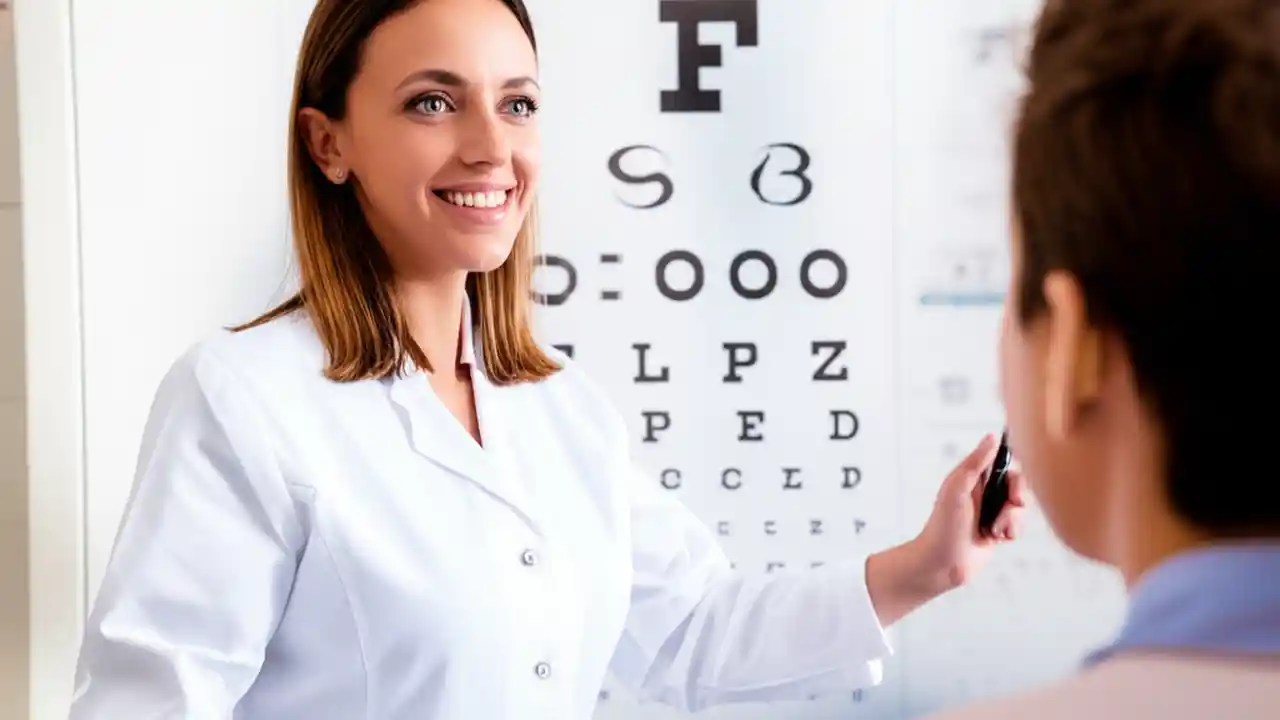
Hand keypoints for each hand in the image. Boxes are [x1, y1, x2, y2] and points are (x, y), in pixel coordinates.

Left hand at [866, 433, 1028, 625]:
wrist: (942, 564)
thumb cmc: (943, 526)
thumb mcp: (957, 489)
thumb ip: (975, 463)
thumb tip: (992, 438)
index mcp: (972, 477)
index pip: (1003, 461)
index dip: (1014, 470)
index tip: (1014, 482)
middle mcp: (983, 492)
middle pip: (1018, 484)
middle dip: (1018, 497)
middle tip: (1012, 505)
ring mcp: (991, 511)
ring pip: (1020, 507)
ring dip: (1012, 518)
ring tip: (993, 529)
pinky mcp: (997, 529)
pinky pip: (1017, 525)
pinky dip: (1011, 531)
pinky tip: (996, 538)